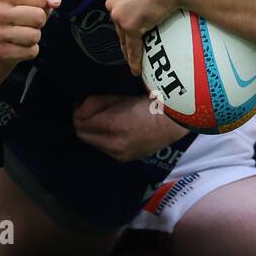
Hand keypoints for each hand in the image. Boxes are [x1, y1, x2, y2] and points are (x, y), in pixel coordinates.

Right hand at [0, 0, 61, 62]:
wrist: (1, 35)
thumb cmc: (24, 8)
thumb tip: (54, 2)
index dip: (43, 3)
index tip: (31, 4)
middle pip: (39, 17)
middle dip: (40, 20)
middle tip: (29, 20)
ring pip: (34, 36)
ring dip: (35, 35)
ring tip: (24, 31)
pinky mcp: (0, 52)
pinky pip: (30, 52)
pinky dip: (31, 50)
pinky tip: (19, 44)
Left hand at [72, 94, 188, 162]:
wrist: (176, 121)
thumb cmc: (152, 103)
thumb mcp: (123, 97)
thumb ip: (100, 102)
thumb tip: (82, 105)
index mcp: (114, 124)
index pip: (82, 121)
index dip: (79, 110)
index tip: (82, 101)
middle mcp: (115, 144)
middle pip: (83, 135)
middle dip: (82, 121)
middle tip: (87, 110)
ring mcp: (120, 154)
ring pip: (93, 143)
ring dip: (92, 131)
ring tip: (100, 118)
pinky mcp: (125, 158)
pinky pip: (104, 148)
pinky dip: (103, 138)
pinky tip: (111, 129)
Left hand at [104, 0, 185, 75]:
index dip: (126, 6)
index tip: (133, 12)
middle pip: (118, 17)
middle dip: (125, 26)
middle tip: (137, 34)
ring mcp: (120, 15)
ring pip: (122, 34)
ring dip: (128, 45)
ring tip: (134, 55)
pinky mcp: (131, 28)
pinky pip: (132, 47)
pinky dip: (134, 59)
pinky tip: (136, 70)